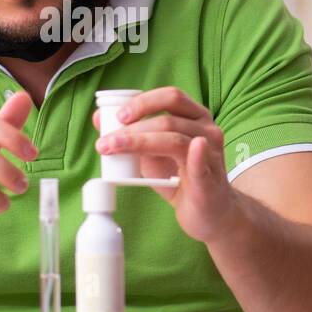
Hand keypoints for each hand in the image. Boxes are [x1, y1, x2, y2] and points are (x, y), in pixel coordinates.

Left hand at [93, 86, 236, 243]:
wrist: (207, 214)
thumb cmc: (181, 179)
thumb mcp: (153, 155)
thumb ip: (132, 136)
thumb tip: (100, 120)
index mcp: (195, 118)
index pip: (171, 97)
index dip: (143, 102)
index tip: (118, 116)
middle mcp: (207, 130)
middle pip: (168, 119)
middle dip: (133, 127)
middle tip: (107, 140)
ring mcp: (211, 154)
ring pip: (175, 140)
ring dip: (139, 142)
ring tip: (114, 149)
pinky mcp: (210, 179)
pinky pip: (202, 164)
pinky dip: (196, 154)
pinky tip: (194, 146)